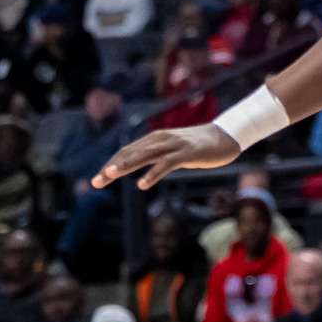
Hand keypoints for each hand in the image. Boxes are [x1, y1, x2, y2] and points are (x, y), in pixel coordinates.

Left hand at [91, 123, 239, 189]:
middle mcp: (161, 139)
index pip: (127, 151)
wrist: (225, 137)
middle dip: (112, 166)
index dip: (111, 163)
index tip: (98, 179)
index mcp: (155, 138)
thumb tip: (139, 164)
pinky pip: (166, 164)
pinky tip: (142, 184)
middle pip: (131, 152)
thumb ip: (157, 155)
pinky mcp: (186, 153)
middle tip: (96, 181)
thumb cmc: (198, 146)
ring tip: (111, 174)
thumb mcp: (173, 150)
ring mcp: (174, 145)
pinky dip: (153, 174)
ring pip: (145, 155)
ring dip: (127, 165)